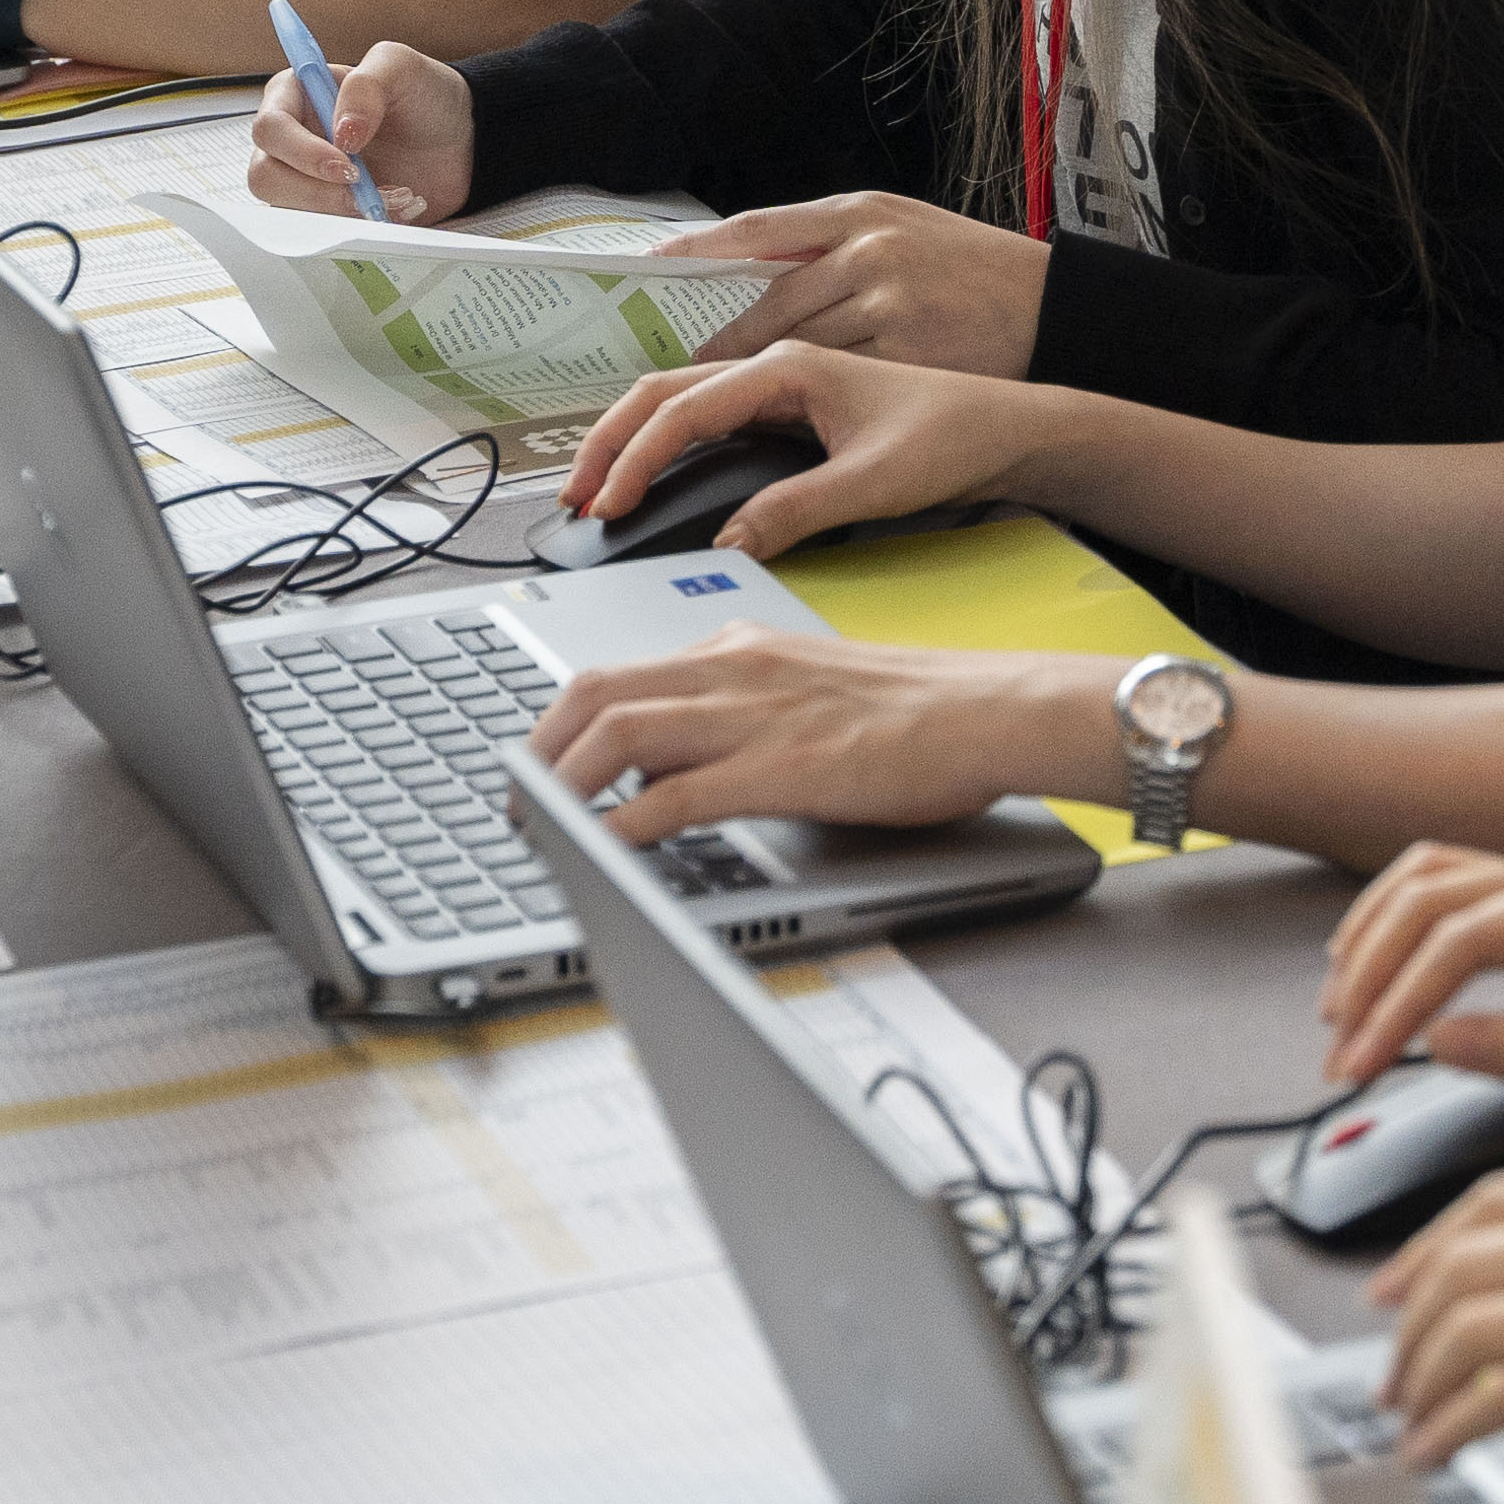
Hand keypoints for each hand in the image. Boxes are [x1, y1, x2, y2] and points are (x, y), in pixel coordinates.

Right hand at [247, 39, 469, 220]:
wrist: (461, 141)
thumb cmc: (424, 95)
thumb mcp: (400, 68)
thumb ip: (366, 85)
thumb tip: (342, 132)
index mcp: (295, 94)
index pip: (270, 128)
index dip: (300, 151)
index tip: (345, 162)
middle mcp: (292, 138)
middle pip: (266, 175)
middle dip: (315, 191)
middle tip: (363, 187)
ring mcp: (305, 179)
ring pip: (287, 210)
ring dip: (338, 212)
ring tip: (390, 197)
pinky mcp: (327, 211)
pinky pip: (320, 232)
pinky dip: (356, 228)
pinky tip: (393, 210)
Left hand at [532, 622, 1108, 840]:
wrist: (991, 711)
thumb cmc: (918, 714)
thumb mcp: (809, 695)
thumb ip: (739, 719)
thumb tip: (671, 774)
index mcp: (739, 649)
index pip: (619, 672)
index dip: (559, 721)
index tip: (534, 763)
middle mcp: (735, 668)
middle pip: (596, 691)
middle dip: (537, 749)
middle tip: (513, 800)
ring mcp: (756, 715)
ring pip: (620, 732)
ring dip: (562, 784)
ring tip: (536, 829)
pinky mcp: (785, 767)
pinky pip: (679, 796)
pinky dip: (625, 827)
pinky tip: (602, 854)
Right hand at [560, 345, 1049, 558]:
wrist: (1009, 427)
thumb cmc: (955, 438)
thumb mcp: (873, 484)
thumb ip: (795, 512)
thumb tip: (727, 543)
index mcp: (790, 368)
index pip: (684, 408)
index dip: (637, 459)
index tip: (609, 505)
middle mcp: (777, 366)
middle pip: (663, 392)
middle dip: (610, 443)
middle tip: (574, 498)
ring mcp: (782, 383)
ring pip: (680, 399)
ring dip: (631, 440)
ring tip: (596, 489)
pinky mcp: (790, 406)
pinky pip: (708, 414)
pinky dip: (666, 442)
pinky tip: (651, 475)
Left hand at [667, 192, 1052, 377]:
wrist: (1055, 308)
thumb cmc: (975, 271)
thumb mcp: (906, 229)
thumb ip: (837, 247)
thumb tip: (762, 271)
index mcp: (861, 212)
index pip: (759, 228)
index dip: (699, 248)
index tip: (653, 266)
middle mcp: (870, 251)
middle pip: (771, 305)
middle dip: (726, 343)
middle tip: (689, 368)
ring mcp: (890, 304)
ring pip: (801, 350)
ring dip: (763, 379)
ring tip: (729, 401)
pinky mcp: (909, 356)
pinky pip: (841, 386)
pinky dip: (813, 403)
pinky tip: (795, 418)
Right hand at [1317, 843, 1503, 1113]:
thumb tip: (1433, 1044)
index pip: (1463, 936)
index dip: (1398, 1000)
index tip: (1360, 1063)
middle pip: (1431, 894)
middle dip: (1370, 970)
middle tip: (1337, 1051)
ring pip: (1434, 881)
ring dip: (1377, 939)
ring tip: (1341, 1013)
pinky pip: (1460, 899)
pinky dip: (1408, 931)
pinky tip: (1381, 974)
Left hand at [1366, 1150, 1503, 1503]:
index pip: (1494, 1199)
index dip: (1424, 1249)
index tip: (1394, 1290)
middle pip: (1465, 1259)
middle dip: (1408, 1323)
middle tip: (1390, 1371)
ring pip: (1471, 1325)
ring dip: (1420, 1381)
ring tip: (1411, 1420)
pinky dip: (1450, 1427)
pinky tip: (1441, 1453)